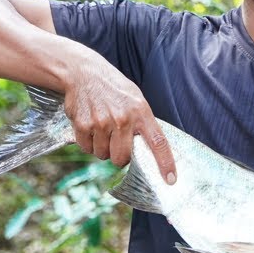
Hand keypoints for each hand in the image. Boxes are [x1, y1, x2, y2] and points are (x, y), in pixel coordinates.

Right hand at [63, 63, 176, 182]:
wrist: (84, 72)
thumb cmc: (113, 88)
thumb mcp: (135, 99)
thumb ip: (142, 123)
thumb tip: (149, 151)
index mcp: (141, 112)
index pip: (158, 142)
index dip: (165, 163)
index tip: (170, 180)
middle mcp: (123, 119)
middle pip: (122, 158)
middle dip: (119, 157)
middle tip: (116, 142)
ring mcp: (102, 122)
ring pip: (103, 155)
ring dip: (102, 148)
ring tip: (101, 128)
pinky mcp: (83, 125)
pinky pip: (87, 148)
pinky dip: (88, 143)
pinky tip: (90, 126)